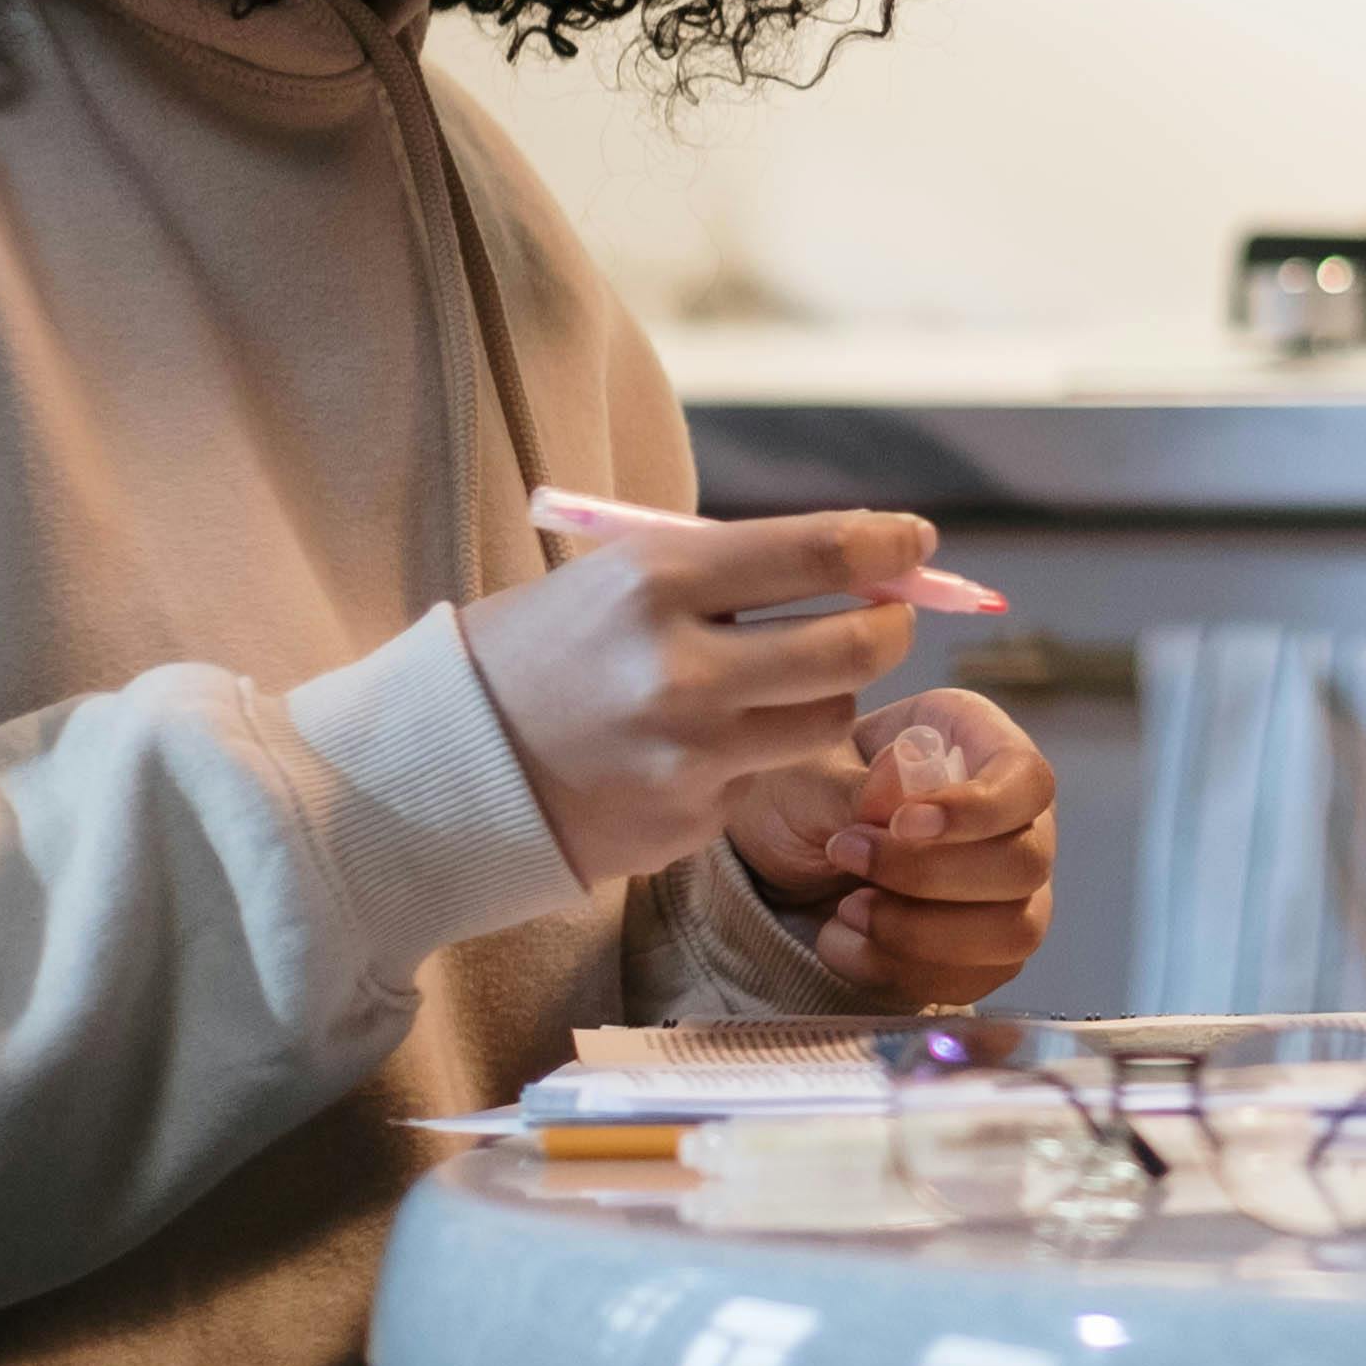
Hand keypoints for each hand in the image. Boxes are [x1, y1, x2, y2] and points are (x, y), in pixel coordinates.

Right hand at [457, 510, 931, 887]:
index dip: (890, 545)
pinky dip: (753, 756)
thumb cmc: (546, 652)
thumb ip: (734, 570)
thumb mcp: (620, 579)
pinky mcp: (689, 822)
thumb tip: (866, 560)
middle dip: (891, 626)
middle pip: (852, 647)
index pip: (821, 553)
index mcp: (657, 582)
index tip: (917, 542)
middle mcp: (680, 671)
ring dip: (826, 696)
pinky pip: (767, 777)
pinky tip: (694, 747)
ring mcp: (688, 757)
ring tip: (781, 681)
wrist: (448, 766)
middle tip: (889, 617)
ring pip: (829, 720)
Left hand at [726, 692, 1058, 1003]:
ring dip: (920, 934)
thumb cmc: (797, 796)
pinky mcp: (983, 950)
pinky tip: (843, 942)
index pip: (1027, 780)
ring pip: (1014, 930)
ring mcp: (1005, 888)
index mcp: (976, 741)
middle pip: (1026, 862)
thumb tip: (902, 780)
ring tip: (844, 910)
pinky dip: (901, 971)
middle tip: (845, 858)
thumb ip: (853, 784)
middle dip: (930, 876)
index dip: (978, 811)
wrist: (771, 864)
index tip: (902, 824)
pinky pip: (975, 979)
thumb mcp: (804, 778)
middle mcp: (1009, 814)